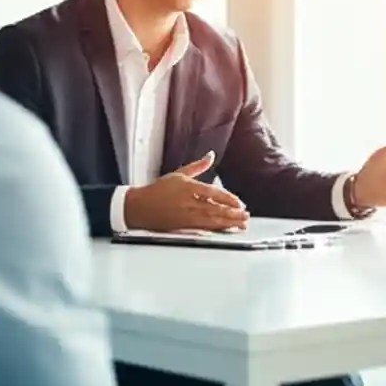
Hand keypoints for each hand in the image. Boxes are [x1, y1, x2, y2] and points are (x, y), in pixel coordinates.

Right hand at [124, 152, 249, 231]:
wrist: (139, 207)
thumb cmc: (158, 189)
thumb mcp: (178, 174)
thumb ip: (198, 166)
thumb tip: (211, 155)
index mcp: (187, 187)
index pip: (212, 192)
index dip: (228, 199)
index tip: (240, 203)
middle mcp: (187, 202)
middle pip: (214, 208)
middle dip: (232, 213)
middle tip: (246, 215)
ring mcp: (184, 216)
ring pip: (210, 220)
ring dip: (227, 223)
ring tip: (241, 224)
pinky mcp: (182, 227)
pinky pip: (202, 229)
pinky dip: (215, 230)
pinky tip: (225, 230)